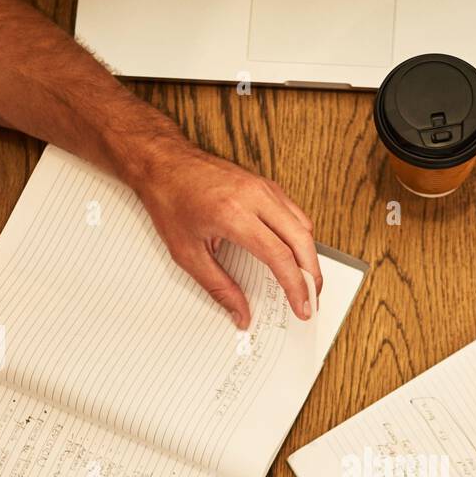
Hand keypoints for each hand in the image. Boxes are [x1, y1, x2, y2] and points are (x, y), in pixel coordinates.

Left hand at [135, 140, 321, 328]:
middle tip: (311, 300)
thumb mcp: (187, 253)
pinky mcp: (265, 184)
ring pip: (304, 225)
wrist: (163, 162)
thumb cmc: (170, 201)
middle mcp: (254, 197)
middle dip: (312, 275)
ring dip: (309, 256)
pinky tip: (293, 255)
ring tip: (305, 281)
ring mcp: (263, 187)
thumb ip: (218, 287)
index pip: (279, 255)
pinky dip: (300, 237)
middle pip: (302, 240)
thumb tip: (240, 314)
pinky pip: (294, 213)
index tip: (301, 307)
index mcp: (233, 214)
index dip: (295, 286)